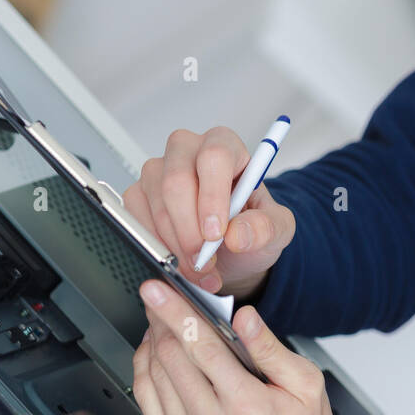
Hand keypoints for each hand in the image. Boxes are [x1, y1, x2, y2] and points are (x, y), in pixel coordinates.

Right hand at [123, 127, 294, 301]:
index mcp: (226, 146)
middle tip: (205, 260)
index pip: (214, 157)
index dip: (213, 196)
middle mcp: (188, 152)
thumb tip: (238, 234)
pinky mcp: (138, 195)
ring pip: (156, 204)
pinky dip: (158, 248)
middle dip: (190, 230)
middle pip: (177, 180)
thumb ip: (266, 228)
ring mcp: (159, 172)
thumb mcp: (277, 229)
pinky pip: (137, 220)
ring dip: (176, 245)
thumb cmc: (251, 226)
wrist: (232, 248)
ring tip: (199, 268)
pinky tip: (178, 262)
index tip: (216, 233)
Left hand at [132, 278, 345, 414]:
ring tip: (159, 321)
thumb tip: (245, 318)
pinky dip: (145, 370)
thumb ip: (270, 348)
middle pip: (170, 358)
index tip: (159, 290)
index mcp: (247, 406)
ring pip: (153, 377)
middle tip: (159, 297)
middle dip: (160, 319)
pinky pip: (147, 402)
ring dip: (151, 341)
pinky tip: (154, 353)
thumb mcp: (306, 385)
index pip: (201, 346)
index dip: (175, 311)